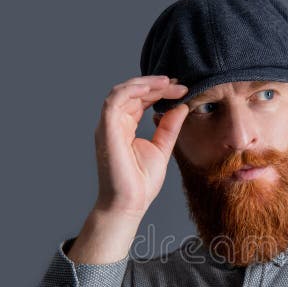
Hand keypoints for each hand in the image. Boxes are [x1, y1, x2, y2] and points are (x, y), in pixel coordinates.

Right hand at [92, 75, 188, 219]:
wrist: (129, 203)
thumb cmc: (141, 183)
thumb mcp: (162, 148)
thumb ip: (169, 127)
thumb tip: (181, 106)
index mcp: (126, 127)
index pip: (140, 101)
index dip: (159, 92)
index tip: (181, 89)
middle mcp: (115, 124)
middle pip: (132, 93)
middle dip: (156, 86)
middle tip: (177, 83)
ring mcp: (109, 125)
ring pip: (122, 91)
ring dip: (146, 84)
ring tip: (167, 83)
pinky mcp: (106, 129)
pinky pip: (115, 100)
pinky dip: (132, 90)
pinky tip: (152, 89)